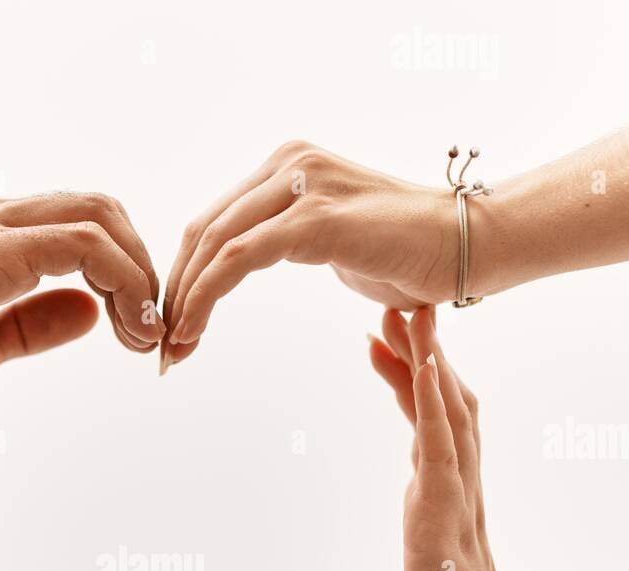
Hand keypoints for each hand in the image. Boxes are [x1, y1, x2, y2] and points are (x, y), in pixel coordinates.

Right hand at [0, 193, 164, 426]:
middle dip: (145, 268)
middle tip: (151, 331)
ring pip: (100, 219)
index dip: (128, 272)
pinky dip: (123, 281)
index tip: (141, 331)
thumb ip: (34, 324)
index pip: (85, 226)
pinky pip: (80, 246)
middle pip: (103, 210)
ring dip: (141, 276)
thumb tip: (92, 311)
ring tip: (144, 335)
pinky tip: (128, 328)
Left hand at [161, 141, 455, 369]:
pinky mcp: (315, 217)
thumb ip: (284, 241)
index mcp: (286, 166)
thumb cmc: (406, 255)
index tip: (171, 326)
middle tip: (160, 346)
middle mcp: (288, 163)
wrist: (468, 247)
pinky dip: (206, 297)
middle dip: (175, 293)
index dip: (183, 276)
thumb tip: (242, 263)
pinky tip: (192, 331)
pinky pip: (239, 257)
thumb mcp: (330, 241)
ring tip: (173, 348)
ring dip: (185, 301)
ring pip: (214, 243)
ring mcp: (302, 183)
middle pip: (203, 231)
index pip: (214, 221)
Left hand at [367, 306, 527, 570]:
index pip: (437, 430)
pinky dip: (429, 402)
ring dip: (425, 359)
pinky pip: (439, 449)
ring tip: (407, 308)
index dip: (417, 382)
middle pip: (444, 407)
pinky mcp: (445, 522)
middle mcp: (460, 496)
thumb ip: (430, 552)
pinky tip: (421, 362)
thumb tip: (418, 537)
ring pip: (445, 415)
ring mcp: (456, 504)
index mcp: (454, 507)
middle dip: (421, 353)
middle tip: (398, 300)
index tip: (392, 343)